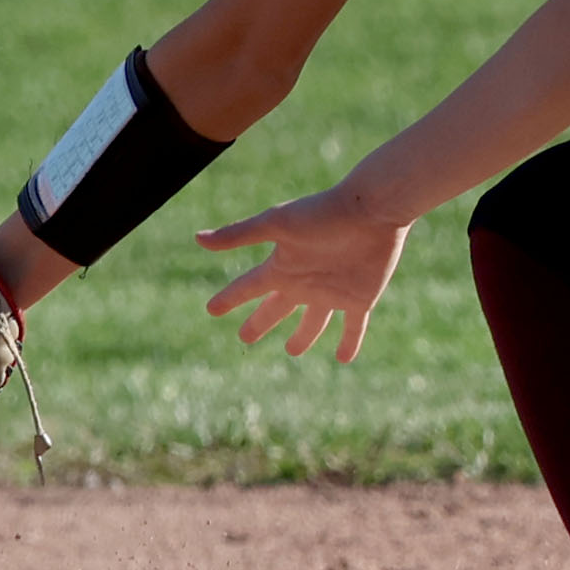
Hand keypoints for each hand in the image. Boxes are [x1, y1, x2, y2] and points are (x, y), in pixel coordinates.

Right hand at [192, 184, 410, 362]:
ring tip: (293, 351)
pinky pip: (353, 327)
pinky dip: (349, 342)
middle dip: (260, 322)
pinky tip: (344, 359)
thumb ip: (239, 235)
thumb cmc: (322, 213)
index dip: (230, 298)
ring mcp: (333, 292)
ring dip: (303, 337)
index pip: (249, 287)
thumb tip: (198, 239)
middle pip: (276, 308)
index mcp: (282, 266)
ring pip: (313, 322)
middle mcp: (304, 281)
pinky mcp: (361, 298)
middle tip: (245, 337)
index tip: (211, 309)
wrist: (371, 210)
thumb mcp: (276, 224)